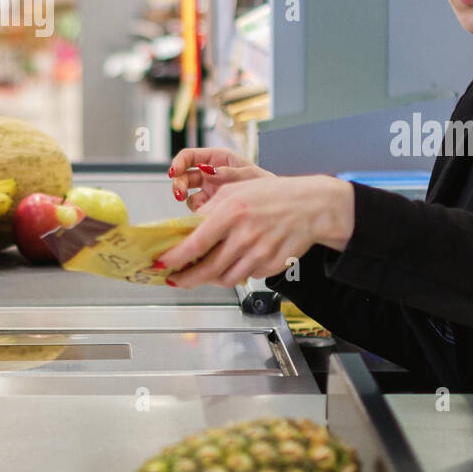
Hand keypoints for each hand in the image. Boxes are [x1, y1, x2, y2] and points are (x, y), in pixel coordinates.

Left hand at [158, 175, 354, 288]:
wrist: (311, 206)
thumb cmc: (272, 196)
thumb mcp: (236, 191)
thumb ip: (210, 210)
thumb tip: (186, 232)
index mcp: (231, 212)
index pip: (194, 244)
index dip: (174, 259)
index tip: (161, 264)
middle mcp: (244, 235)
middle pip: (206, 269)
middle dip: (185, 278)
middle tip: (175, 280)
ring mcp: (259, 253)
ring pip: (225, 279)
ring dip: (211, 279)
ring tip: (206, 271)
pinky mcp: (271, 266)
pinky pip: (246, 276)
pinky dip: (237, 272)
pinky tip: (238, 260)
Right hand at [168, 146, 270, 210]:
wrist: (275, 206)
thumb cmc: (265, 184)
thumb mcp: (251, 175)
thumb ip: (230, 173)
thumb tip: (208, 172)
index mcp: (218, 158)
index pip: (190, 156)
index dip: (179, 162)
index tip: (173, 172)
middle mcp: (210, 173)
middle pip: (183, 176)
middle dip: (178, 184)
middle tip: (179, 194)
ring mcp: (209, 191)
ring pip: (188, 194)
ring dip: (188, 201)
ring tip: (200, 208)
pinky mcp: (212, 206)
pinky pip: (199, 210)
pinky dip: (200, 213)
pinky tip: (208, 216)